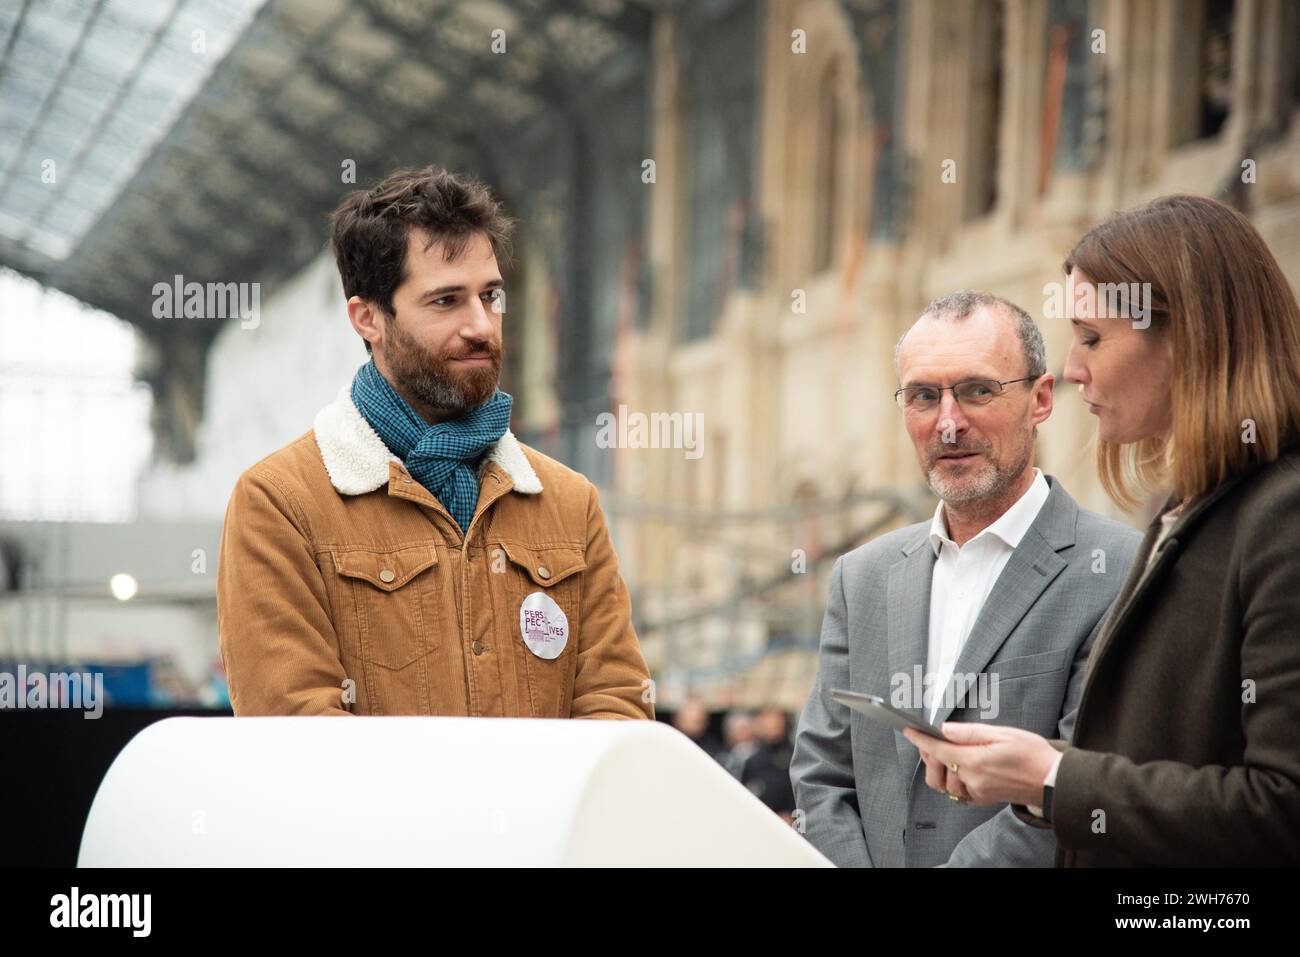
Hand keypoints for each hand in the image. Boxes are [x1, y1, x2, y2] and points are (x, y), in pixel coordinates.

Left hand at [902, 723, 1058, 806]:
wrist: (1052, 780)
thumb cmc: (1032, 753)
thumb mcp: (1002, 733)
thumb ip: (969, 732)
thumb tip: (944, 729)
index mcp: (975, 761)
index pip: (938, 750)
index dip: (920, 739)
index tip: (908, 730)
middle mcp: (973, 780)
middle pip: (935, 771)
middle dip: (928, 754)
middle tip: (930, 739)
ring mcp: (977, 792)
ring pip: (944, 785)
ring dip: (939, 768)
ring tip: (944, 752)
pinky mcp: (982, 799)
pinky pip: (957, 792)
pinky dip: (951, 780)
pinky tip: (958, 767)